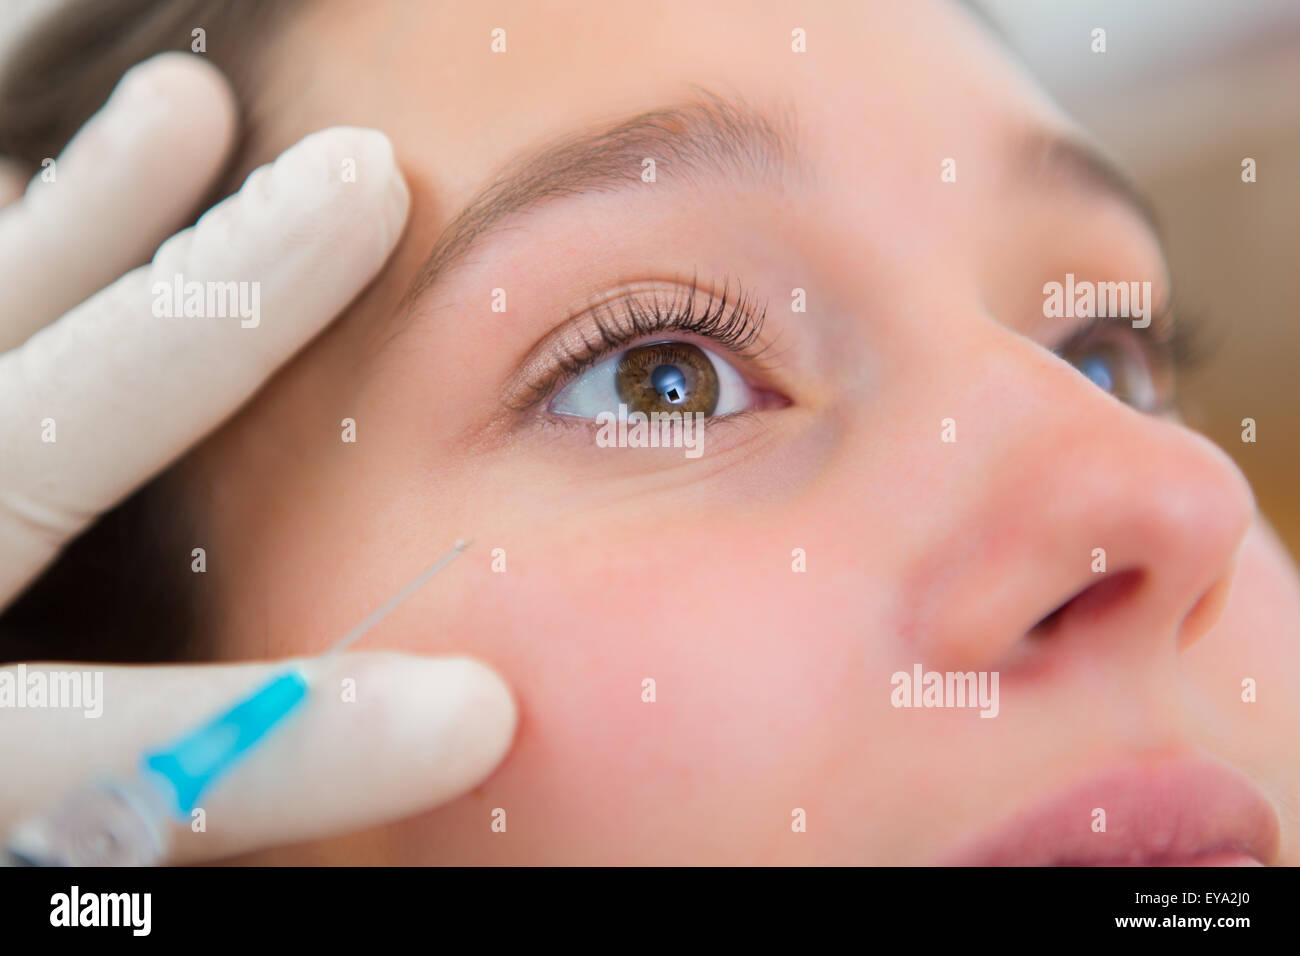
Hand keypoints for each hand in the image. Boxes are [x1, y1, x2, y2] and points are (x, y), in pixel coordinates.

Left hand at [0, 53, 514, 862]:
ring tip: (188, 107)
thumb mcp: (10, 854)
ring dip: (84, 211)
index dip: (284, 746)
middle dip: (217, 306)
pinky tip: (11, 157)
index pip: (92, 756)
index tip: (473, 715)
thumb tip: (397, 772)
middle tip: (364, 184)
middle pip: (30, 440)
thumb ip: (143, 815)